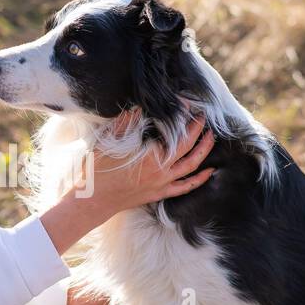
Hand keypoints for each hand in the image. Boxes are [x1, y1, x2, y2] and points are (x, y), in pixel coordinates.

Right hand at [82, 107, 216, 218]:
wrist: (93, 200)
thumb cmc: (98, 170)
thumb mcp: (109, 142)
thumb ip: (126, 123)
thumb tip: (140, 106)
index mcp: (150, 155)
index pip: (174, 131)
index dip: (183, 116)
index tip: (187, 104)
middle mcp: (161, 170)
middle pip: (187, 146)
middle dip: (197, 129)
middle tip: (202, 116)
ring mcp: (162, 183)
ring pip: (191, 166)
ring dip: (204, 150)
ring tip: (211, 137)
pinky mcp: (159, 194)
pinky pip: (185, 187)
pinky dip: (199, 179)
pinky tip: (209, 171)